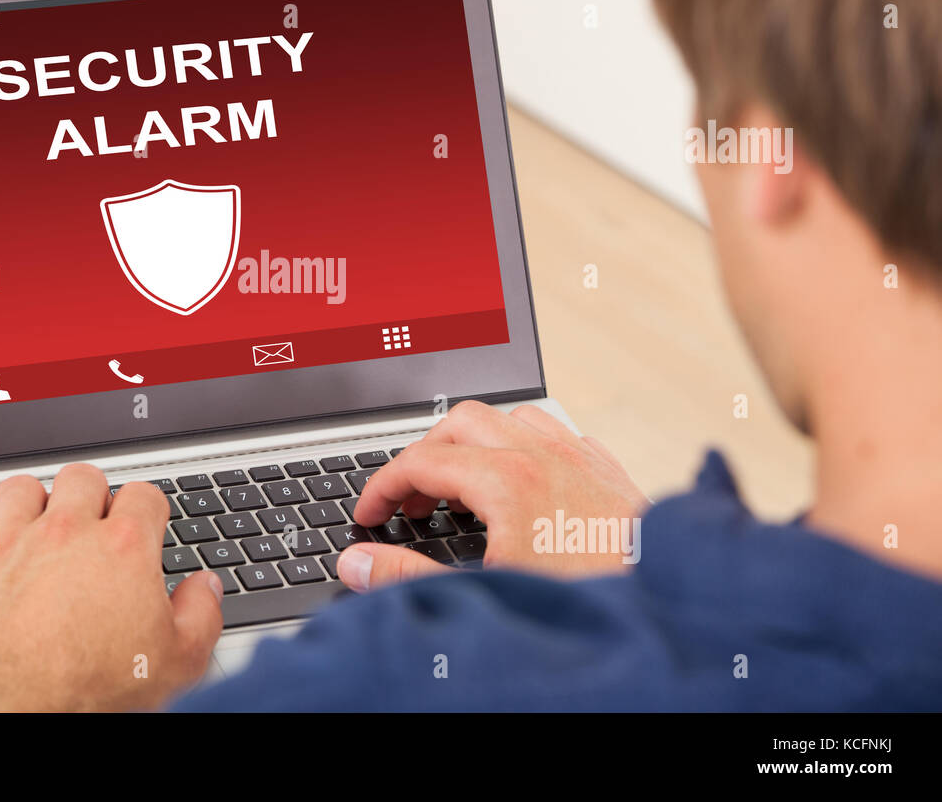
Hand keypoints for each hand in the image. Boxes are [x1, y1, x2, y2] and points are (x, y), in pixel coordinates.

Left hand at [0, 464, 222, 711]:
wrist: (17, 713)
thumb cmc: (91, 689)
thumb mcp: (178, 661)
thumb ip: (200, 615)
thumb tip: (205, 590)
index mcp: (122, 547)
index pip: (143, 495)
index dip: (148, 510)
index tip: (147, 527)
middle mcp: (65, 534)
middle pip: (81, 478)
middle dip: (92, 494)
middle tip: (95, 523)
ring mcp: (8, 549)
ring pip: (18, 489)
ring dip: (30, 502)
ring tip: (38, 524)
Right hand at [338, 401, 648, 590]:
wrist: (667, 605)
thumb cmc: (586, 598)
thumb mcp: (484, 591)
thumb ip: (410, 576)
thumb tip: (359, 563)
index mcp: (506, 481)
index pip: (420, 461)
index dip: (382, 487)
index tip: (368, 515)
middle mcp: (541, 456)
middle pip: (460, 423)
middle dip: (424, 454)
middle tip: (410, 499)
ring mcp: (576, 457)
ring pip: (510, 418)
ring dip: (476, 443)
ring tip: (462, 486)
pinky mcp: (605, 470)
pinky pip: (555, 434)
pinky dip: (524, 449)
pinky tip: (522, 481)